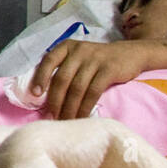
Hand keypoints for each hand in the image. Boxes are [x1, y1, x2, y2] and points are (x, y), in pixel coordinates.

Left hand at [32, 38, 156, 119]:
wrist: (131, 53)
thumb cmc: (98, 60)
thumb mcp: (78, 56)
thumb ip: (63, 67)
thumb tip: (43, 93)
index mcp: (67, 47)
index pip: (48, 61)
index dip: (40, 78)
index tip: (35, 94)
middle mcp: (79, 51)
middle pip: (62, 79)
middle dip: (55, 100)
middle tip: (51, 116)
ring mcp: (95, 59)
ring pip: (77, 88)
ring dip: (69, 107)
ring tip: (65, 120)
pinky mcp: (109, 69)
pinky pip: (93, 92)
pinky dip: (85, 107)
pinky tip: (81, 117)